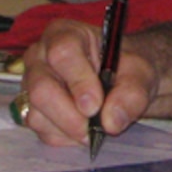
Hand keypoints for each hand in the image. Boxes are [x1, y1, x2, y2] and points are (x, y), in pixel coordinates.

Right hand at [18, 18, 156, 146]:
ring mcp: (32, 85)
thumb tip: (110, 122)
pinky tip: (85, 129)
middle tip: (96, 128)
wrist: (123, 83)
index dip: (78, 81)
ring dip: (71, 130)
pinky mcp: (33, 110)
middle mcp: (40, 57)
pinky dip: (67, 138)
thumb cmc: (127, 69)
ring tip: (96, 126)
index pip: (62, 53)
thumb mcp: (140, 74)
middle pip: (42, 89)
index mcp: (64, 34)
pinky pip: (43, 132)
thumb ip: (131, 94)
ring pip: (38, 115)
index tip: (96, 105)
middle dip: (71, 115)